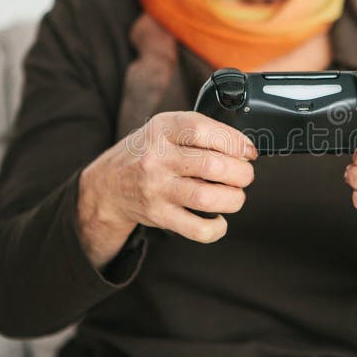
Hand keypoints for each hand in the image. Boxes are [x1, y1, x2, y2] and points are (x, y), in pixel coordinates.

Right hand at [77, 111, 257, 268]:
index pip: (202, 130)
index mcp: (162, 129)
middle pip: (212, 165)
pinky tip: (219, 218)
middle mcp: (157, 158)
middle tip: (244, 175)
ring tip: (235, 195)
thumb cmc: (148, 152)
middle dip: (241, 172)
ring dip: (234, 198)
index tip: (248, 151)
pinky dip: (217, 228)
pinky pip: (197, 229)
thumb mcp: (166, 127)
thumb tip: (245, 148)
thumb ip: (201, 130)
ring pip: (207, 198)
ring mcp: (157, 189)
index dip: (234, 141)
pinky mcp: (159, 215)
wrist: (108, 184)